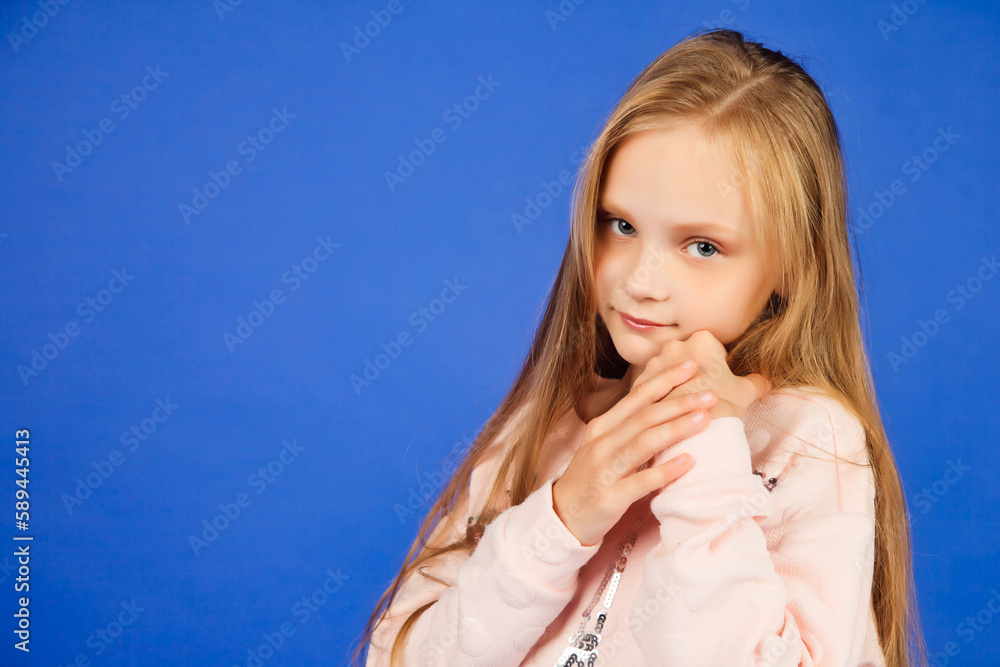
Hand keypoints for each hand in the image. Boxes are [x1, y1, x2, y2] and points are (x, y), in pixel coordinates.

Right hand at [552, 359, 718, 546]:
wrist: (562, 516)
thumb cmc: (591, 478)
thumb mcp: (604, 445)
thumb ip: (630, 426)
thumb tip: (666, 406)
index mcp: (603, 426)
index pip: (637, 396)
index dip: (664, 379)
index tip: (691, 365)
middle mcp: (602, 442)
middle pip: (645, 416)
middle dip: (679, 402)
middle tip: (711, 394)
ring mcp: (605, 469)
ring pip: (643, 443)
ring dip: (675, 428)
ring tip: (704, 419)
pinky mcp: (610, 497)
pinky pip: (640, 481)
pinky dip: (665, 470)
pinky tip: (688, 462)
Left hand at [630, 330, 769, 420]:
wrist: (692, 434)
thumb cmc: (722, 408)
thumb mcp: (746, 393)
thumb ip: (758, 381)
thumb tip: (764, 381)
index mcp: (701, 341)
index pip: (713, 345)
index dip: (719, 363)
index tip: (720, 381)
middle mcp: (674, 346)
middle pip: (687, 356)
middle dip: (693, 371)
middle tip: (704, 393)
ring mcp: (654, 363)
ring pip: (668, 370)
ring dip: (675, 382)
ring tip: (686, 404)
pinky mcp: (639, 383)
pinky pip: (652, 386)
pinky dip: (659, 395)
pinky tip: (669, 409)